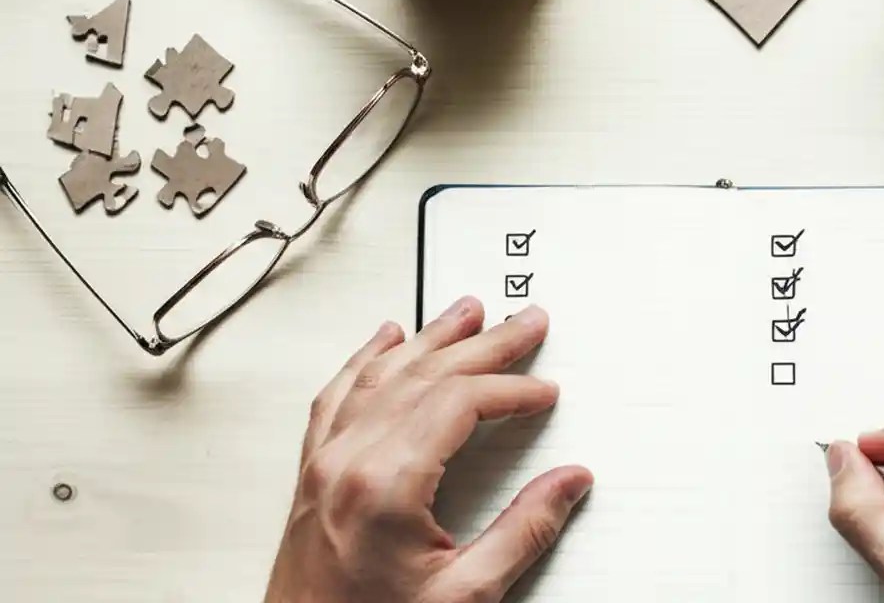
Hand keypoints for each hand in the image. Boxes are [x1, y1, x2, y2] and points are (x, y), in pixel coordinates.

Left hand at [265, 298, 592, 602]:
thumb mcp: (464, 597)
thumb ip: (523, 533)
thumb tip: (567, 484)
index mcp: (385, 484)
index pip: (458, 403)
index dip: (509, 389)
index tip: (542, 392)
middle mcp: (347, 462)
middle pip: (424, 375)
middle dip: (484, 344)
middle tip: (524, 323)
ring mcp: (324, 465)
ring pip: (381, 375)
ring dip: (430, 338)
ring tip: (465, 313)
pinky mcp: (312, 476)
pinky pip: (336, 397)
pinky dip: (365, 360)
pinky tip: (382, 340)